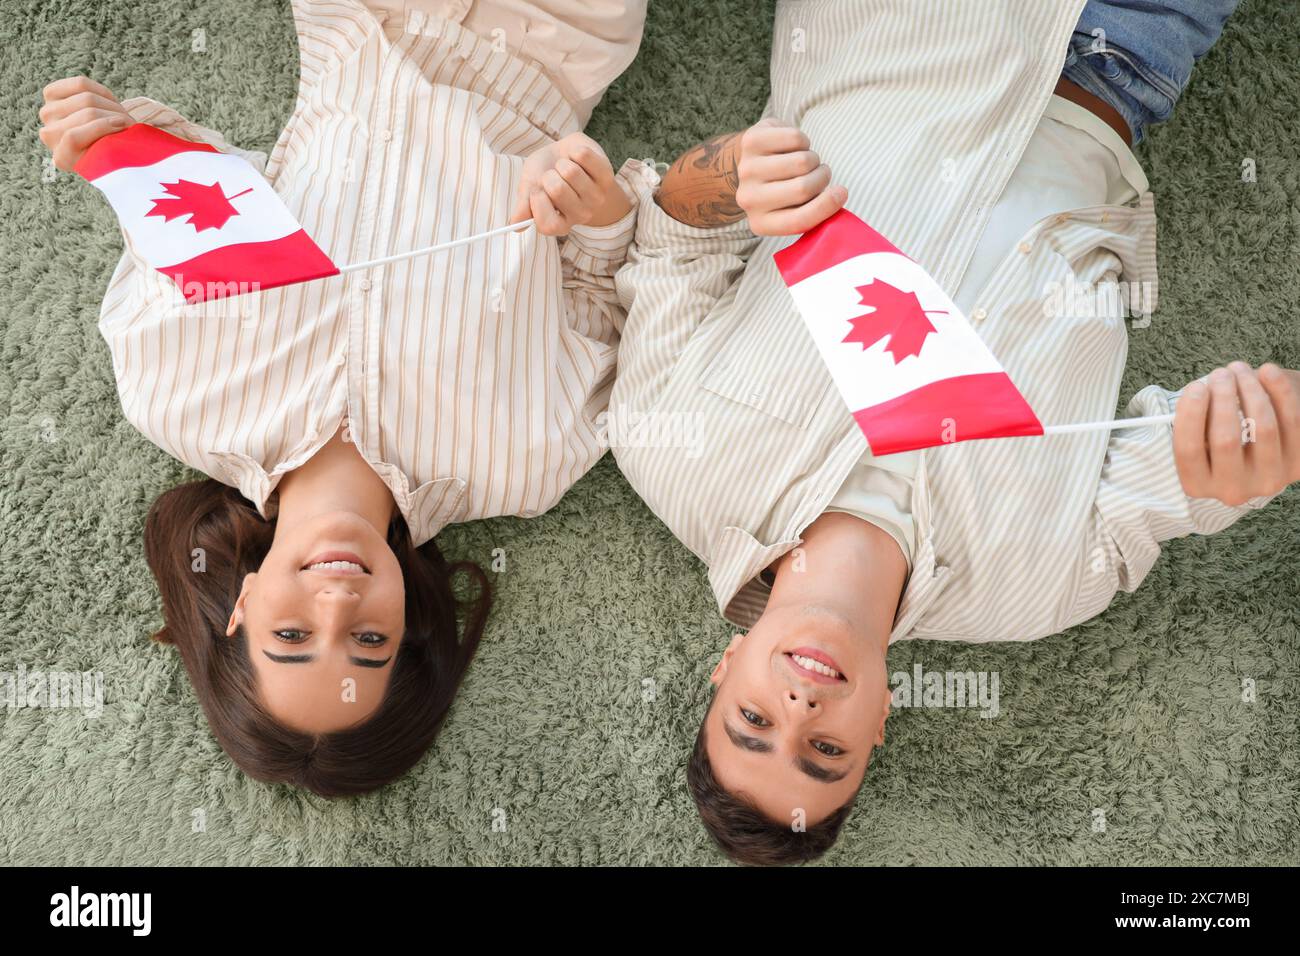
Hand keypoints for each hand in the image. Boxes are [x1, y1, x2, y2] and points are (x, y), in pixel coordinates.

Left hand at [39, 76, 132, 170]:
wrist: (98, 142)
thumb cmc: (112, 151)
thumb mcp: (115, 156)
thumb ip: (112, 147)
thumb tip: (119, 124)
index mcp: (63, 158)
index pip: (73, 137)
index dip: (104, 128)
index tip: (127, 128)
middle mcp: (50, 136)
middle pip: (88, 114)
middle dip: (116, 115)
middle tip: (130, 122)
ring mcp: (48, 114)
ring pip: (87, 98)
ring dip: (112, 105)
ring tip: (122, 113)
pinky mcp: (50, 94)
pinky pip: (81, 83)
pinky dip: (101, 90)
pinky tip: (109, 101)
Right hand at [509, 133, 630, 236]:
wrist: (565, 155)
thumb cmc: (544, 174)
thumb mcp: (528, 188)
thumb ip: (523, 206)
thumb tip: (514, 225)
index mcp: (560, 224)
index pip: (547, 225)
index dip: (537, 202)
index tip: (535, 190)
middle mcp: (580, 215)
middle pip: (557, 190)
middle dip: (548, 175)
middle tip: (553, 176)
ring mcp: (596, 197)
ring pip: (571, 171)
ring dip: (562, 162)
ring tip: (565, 167)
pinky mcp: (607, 176)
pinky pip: (584, 156)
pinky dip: (574, 150)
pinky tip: (578, 159)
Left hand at [735, 117, 846, 235]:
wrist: (752, 163)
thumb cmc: (783, 190)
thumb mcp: (794, 210)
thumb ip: (815, 212)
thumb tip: (837, 198)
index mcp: (761, 224)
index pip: (799, 221)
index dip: (827, 206)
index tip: (842, 192)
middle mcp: (749, 200)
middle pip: (803, 188)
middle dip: (823, 177)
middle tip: (821, 174)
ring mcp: (747, 170)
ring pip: (802, 161)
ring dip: (813, 158)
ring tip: (805, 162)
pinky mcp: (751, 142)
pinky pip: (795, 138)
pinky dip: (803, 141)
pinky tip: (792, 147)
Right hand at [1174, 361, 1299, 505]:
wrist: (1263, 450)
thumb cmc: (1219, 435)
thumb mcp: (1197, 436)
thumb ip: (1194, 420)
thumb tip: (1202, 391)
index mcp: (1198, 485)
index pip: (1188, 450)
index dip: (1191, 414)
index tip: (1196, 387)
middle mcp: (1233, 490)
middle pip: (1226, 439)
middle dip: (1223, 397)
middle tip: (1221, 374)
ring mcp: (1269, 480)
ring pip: (1263, 427)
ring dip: (1250, 389)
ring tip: (1240, 369)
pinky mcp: (1298, 465)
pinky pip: (1293, 421)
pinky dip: (1280, 390)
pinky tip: (1268, 371)